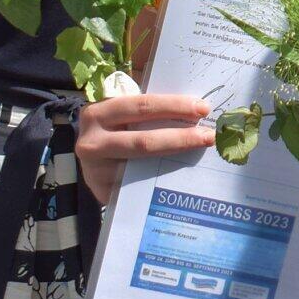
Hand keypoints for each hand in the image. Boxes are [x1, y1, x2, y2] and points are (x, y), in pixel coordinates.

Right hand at [73, 92, 213, 202]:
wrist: (88, 164)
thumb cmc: (112, 132)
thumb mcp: (120, 116)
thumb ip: (145, 110)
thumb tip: (192, 108)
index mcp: (97, 114)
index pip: (141, 107)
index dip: (173, 106)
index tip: (202, 108)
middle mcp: (91, 142)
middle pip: (144, 140)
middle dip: (181, 136)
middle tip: (209, 135)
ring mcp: (95, 171)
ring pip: (143, 166)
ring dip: (177, 159)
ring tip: (201, 153)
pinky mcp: (103, 192)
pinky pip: (139, 186)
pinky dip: (164, 179)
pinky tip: (185, 175)